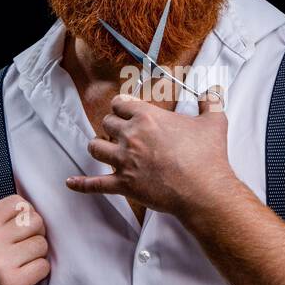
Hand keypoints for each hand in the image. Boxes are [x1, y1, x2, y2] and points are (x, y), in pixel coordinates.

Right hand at [0, 193, 50, 284]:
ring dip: (38, 256)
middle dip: (36, 235)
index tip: (21, 230)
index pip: (17, 202)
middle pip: (34, 221)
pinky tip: (26, 279)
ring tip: (23, 265)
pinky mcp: (13, 283)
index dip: (27, 214)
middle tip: (25, 250)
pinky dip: (40, 273)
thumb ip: (0, 221)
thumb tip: (29, 201)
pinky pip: (44, 266)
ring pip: (41, 244)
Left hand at [64, 85, 233, 217]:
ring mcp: (124, 161)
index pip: (121, 103)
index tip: (127, 111)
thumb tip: (211, 93)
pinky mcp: (123, 185)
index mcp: (148, 117)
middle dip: (113, 127)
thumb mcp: (214, 123)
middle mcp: (131, 136)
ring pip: (95, 148)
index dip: (123, 107)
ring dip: (99, 147)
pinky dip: (81, 184)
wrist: (204, 191)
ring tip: (104, 149)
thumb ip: (210, 103)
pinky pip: (94, 184)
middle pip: (107, 123)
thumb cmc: (208, 157)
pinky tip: (71, 182)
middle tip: (122, 134)